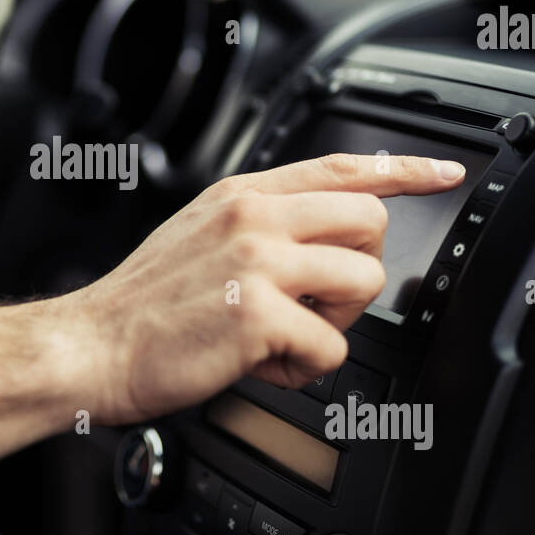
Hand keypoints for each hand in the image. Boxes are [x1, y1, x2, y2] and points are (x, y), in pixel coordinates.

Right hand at [63, 153, 466, 424]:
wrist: (91, 344)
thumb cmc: (142, 304)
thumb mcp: (198, 233)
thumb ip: (255, 222)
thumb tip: (316, 234)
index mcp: (242, 195)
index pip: (342, 166)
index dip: (404, 169)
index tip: (444, 174)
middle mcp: (255, 217)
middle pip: (372, 222)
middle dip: (361, 269)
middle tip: (319, 299)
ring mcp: (259, 262)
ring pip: (365, 283)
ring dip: (336, 322)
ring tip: (286, 334)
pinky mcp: (260, 315)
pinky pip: (332, 348)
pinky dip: (303, 369)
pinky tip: (262, 364)